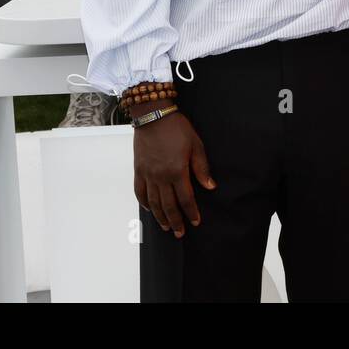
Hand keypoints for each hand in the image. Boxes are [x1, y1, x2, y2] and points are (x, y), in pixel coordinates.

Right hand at [133, 100, 214, 238]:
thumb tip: (210, 186)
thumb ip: (202, 168)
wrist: (153, 115)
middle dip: (176, 221)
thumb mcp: (196, 145)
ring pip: (153, 203)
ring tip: (166, 226)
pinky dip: (144, 203)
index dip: (191, 212)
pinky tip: (149, 210)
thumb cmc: (177, 128)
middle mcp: (161, 177)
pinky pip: (140, 191)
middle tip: (180, 233)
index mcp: (177, 171)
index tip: (195, 222)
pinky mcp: (138, 170)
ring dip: (160, 217)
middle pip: (169, 205)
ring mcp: (148, 174)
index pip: (186, 199)